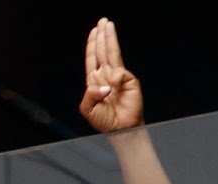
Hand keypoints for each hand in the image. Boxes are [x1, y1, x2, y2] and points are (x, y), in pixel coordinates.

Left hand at [79, 18, 142, 133]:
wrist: (119, 128)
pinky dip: (115, 78)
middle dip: (102, 35)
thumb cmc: (103, 120)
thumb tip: (103, 83)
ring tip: (108, 25)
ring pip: (112, 53)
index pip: (93, 58)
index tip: (94, 31)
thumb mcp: (87, 108)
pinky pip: (119, 73)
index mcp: (95, 81)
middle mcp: (106, 75)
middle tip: (102, 21)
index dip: (93, 45)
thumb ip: (90, 94)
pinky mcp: (129, 80)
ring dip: (109, 38)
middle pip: (103, 51)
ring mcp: (118, 76)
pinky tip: (112, 89)